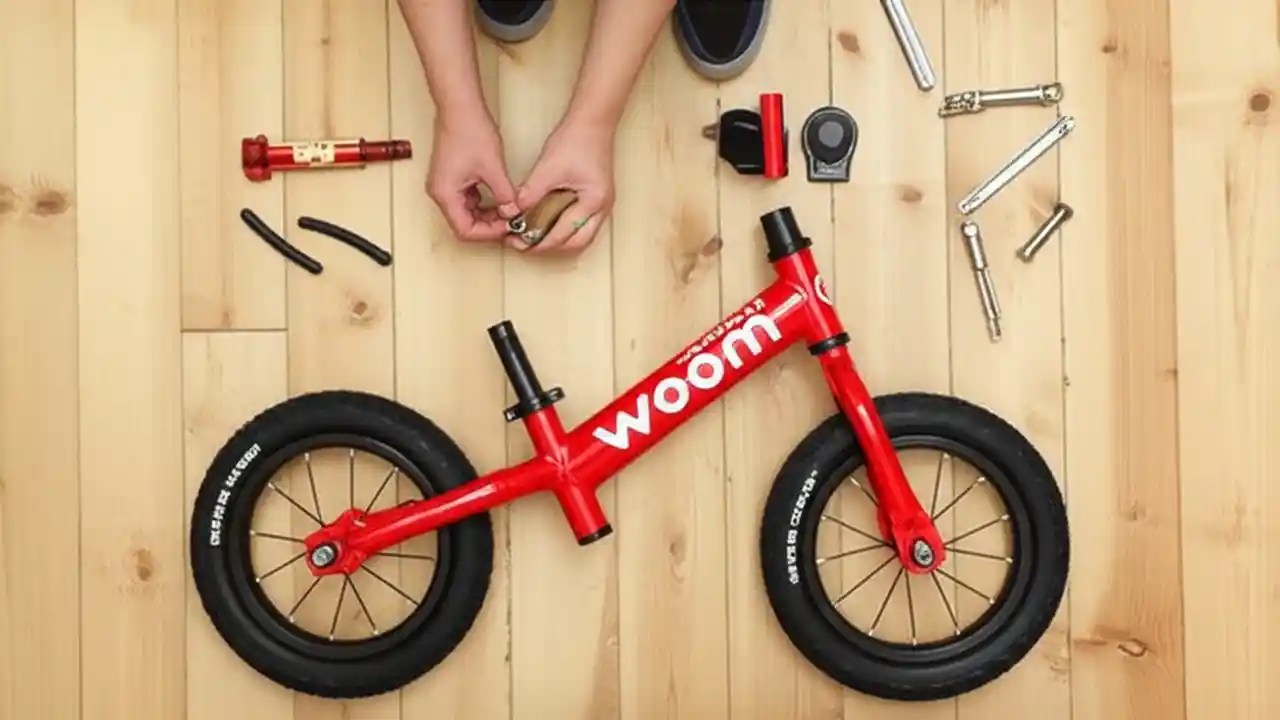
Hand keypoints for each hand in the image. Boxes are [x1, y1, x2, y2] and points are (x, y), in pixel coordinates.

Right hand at [427, 113, 519, 241]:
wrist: (460, 106)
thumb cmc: (470, 131)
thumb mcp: (494, 168)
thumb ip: (505, 195)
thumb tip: (513, 212)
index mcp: (445, 194)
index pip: (465, 230)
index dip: (488, 233)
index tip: (508, 227)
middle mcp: (440, 192)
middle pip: (464, 223)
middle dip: (489, 224)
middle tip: (511, 221)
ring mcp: (444, 185)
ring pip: (466, 212)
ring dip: (487, 214)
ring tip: (509, 210)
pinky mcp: (451, 177)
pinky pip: (467, 199)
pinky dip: (483, 202)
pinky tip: (500, 198)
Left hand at [513, 119, 614, 253]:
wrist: (592, 121)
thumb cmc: (576, 140)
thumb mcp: (548, 168)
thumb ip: (532, 193)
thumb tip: (514, 213)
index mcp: (594, 201)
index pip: (565, 234)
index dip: (540, 241)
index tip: (520, 242)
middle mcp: (603, 208)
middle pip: (577, 243)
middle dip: (551, 247)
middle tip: (526, 245)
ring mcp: (602, 204)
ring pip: (580, 235)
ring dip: (558, 239)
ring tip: (533, 236)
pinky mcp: (596, 198)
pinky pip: (581, 223)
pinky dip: (564, 227)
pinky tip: (546, 223)